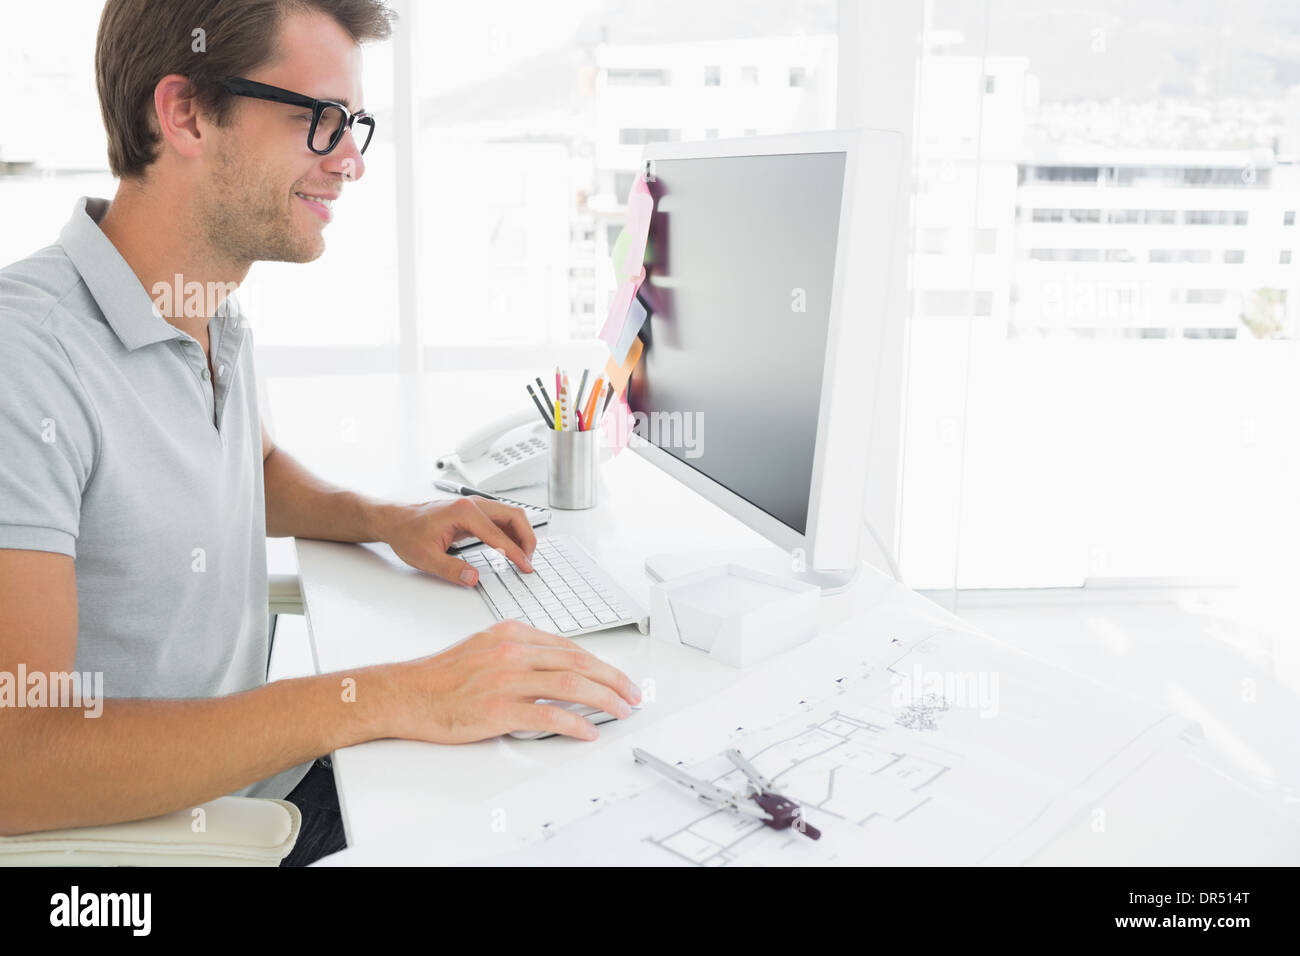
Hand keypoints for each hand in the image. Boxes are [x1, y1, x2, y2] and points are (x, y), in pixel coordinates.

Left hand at [381, 496, 535, 585]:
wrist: (396, 521)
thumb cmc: (408, 533)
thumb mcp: (425, 557)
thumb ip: (451, 569)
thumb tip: (473, 578)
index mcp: (464, 512)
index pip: (499, 534)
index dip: (516, 553)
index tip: (525, 567)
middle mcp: (473, 504)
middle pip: (514, 515)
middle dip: (527, 538)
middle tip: (529, 561)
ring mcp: (475, 506)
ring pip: (510, 515)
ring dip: (521, 534)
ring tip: (524, 556)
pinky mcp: (474, 512)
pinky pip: (501, 519)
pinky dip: (511, 533)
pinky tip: (511, 548)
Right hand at [385, 620, 641, 742]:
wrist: (406, 693)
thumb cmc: (442, 676)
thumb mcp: (484, 646)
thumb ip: (519, 651)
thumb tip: (555, 665)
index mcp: (511, 633)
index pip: (569, 646)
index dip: (599, 663)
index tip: (616, 677)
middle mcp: (512, 651)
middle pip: (577, 662)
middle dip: (612, 679)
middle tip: (631, 693)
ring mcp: (506, 679)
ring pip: (570, 684)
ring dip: (603, 698)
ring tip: (621, 710)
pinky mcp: (498, 709)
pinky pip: (548, 714)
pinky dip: (575, 722)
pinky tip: (589, 730)